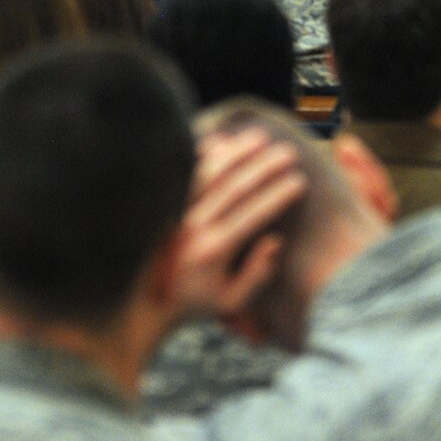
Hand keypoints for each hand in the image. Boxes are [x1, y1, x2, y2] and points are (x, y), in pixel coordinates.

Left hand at [174, 128, 306, 320]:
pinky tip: (223, 141)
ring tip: (260, 137)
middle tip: (288, 152)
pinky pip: (184, 170)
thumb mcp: (231, 302)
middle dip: (264, 166)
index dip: (277, 195)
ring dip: (236, 151)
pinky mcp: (162, 203)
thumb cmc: (193, 302)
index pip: (252, 214)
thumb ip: (256, 274)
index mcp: (213, 250)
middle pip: (233, 186)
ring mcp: (175, 211)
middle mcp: (192, 226)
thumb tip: (275, 241)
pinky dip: (203, 153)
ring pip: (208, 171)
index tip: (299, 181)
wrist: (142, 303)